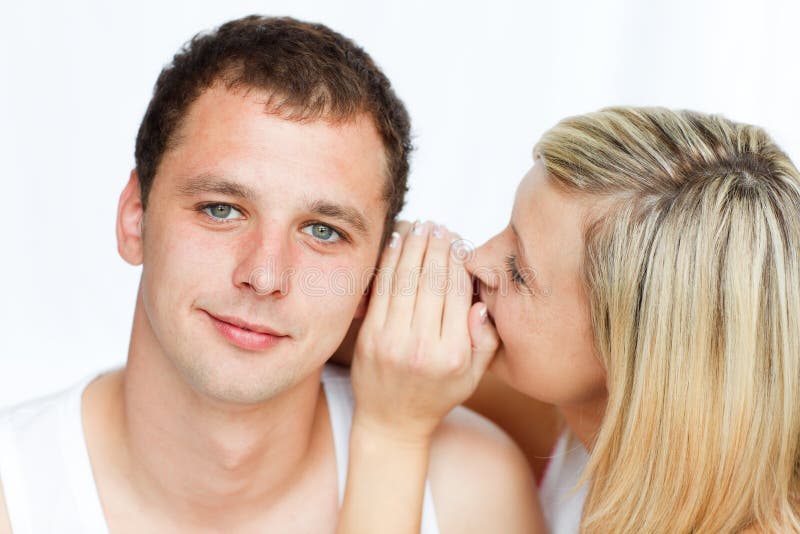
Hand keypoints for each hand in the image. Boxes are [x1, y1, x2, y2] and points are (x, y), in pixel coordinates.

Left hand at [350, 220, 498, 443]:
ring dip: (413, 247)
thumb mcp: (473, 377)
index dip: (458, 261)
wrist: (392, 423)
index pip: (458, 293)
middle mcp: (423, 347)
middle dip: (436, 247)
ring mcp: (392, 341)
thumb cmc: (437, 396)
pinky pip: (382, 290)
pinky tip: (396, 244)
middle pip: (432, 281)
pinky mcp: (369, 338)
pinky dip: (389, 263)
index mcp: (454, 354)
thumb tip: (480, 303)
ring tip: (420, 226)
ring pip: (405, 280)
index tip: (458, 241)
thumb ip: (485, 341)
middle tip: (439, 226)